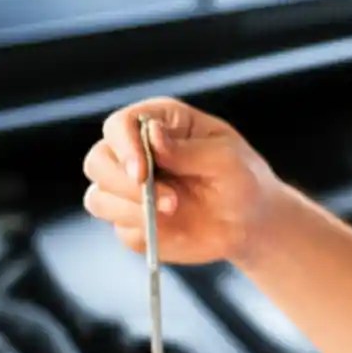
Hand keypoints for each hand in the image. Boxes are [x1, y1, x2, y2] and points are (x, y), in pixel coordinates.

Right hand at [82, 96, 282, 263]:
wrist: (252, 224)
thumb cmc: (244, 181)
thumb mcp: (226, 160)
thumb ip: (187, 150)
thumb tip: (151, 135)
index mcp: (161, 123)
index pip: (120, 124)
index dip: (123, 145)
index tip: (142, 171)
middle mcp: (137, 152)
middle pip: (98, 160)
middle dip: (123, 183)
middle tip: (167, 199)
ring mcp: (130, 188)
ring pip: (99, 197)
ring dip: (130, 209)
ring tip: (174, 211)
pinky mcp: (132, 220)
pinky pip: (118, 227)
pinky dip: (140, 229)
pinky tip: (171, 227)